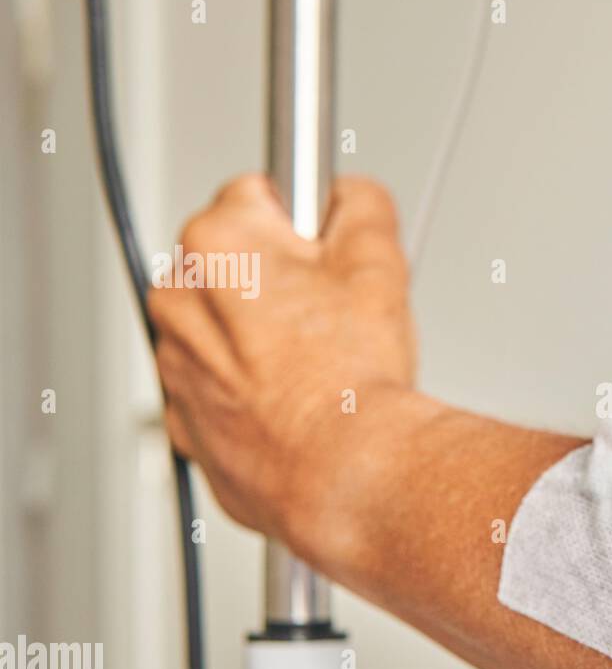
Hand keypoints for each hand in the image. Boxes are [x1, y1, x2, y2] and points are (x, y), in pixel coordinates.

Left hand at [148, 173, 415, 541]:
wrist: (342, 471)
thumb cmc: (350, 378)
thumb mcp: (379, 260)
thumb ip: (361, 204)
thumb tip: (350, 197)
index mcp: (216, 244)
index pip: (259, 198)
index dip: (307, 228)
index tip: (328, 256)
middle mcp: (178, 300)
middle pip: (237, 266)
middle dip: (280, 283)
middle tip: (333, 317)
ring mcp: (176, 366)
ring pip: (227, 331)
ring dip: (264, 339)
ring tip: (319, 367)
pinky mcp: (188, 423)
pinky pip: (222, 390)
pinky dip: (253, 394)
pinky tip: (298, 403)